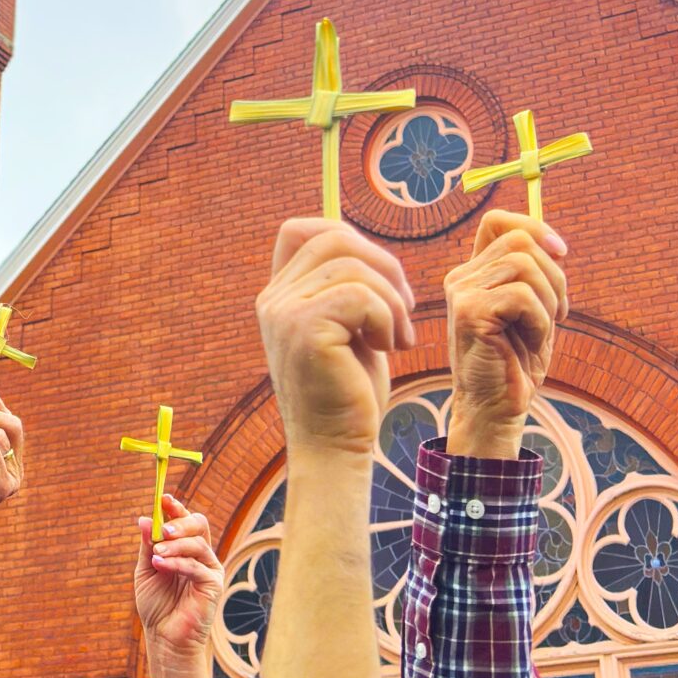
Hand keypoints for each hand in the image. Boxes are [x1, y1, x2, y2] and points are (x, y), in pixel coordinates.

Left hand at [135, 494, 223, 662]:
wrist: (163, 637)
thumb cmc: (156, 605)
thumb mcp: (146, 570)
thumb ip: (148, 545)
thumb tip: (145, 518)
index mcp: (185, 549)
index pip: (185, 520)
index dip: (176, 508)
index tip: (162, 498)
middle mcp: (200, 555)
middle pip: (199, 525)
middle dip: (181, 521)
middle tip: (164, 527)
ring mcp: (209, 569)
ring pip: (197, 544)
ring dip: (175, 545)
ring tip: (156, 555)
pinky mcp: (213, 584)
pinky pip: (196, 567)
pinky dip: (177, 563)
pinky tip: (160, 565)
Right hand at [255, 217, 415, 461]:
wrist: (335, 447)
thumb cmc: (348, 391)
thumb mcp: (346, 329)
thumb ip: (345, 289)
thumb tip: (369, 250)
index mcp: (278, 295)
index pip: (300, 230)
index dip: (344, 234)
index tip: (379, 274)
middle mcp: (273, 299)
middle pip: (333, 240)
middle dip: (384, 265)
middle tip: (405, 306)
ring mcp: (284, 313)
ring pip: (353, 267)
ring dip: (391, 299)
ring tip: (398, 337)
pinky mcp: (304, 329)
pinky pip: (359, 295)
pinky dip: (386, 317)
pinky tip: (390, 347)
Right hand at [443, 210, 567, 458]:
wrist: (496, 409)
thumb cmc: (516, 364)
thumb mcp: (532, 311)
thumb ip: (535, 275)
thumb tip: (554, 244)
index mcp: (474, 273)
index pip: (497, 221)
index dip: (534, 226)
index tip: (560, 253)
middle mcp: (462, 277)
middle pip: (520, 240)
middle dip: (554, 274)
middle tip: (556, 314)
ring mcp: (462, 292)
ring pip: (525, 264)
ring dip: (549, 300)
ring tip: (541, 332)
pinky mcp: (469, 312)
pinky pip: (522, 296)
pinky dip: (540, 321)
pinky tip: (530, 342)